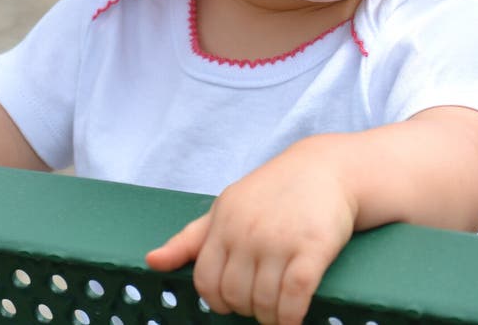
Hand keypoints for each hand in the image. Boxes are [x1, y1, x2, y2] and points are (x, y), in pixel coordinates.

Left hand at [146, 137, 355, 324]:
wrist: (325, 169)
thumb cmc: (272, 191)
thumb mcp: (227, 206)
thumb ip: (191, 238)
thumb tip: (152, 261)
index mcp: (224, 222)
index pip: (205, 281)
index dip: (217, 300)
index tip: (233, 300)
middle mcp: (247, 231)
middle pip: (235, 295)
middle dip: (246, 309)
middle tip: (260, 303)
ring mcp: (279, 241)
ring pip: (264, 303)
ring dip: (270, 318)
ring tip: (278, 312)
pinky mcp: (312, 249)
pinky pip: (294, 299)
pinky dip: (291, 317)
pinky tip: (293, 318)